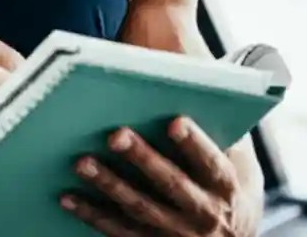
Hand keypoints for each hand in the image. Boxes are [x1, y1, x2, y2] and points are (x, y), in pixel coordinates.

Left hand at [61, 116, 248, 235]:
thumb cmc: (227, 188)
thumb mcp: (238, 163)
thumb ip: (219, 132)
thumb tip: (190, 84)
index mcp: (227, 188)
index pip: (212, 164)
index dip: (195, 143)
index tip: (175, 121)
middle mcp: (204, 215)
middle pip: (171, 184)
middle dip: (143, 159)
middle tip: (115, 135)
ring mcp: (176, 234)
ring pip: (139, 208)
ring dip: (109, 185)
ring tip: (82, 162)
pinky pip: (118, 230)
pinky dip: (92, 214)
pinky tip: (68, 197)